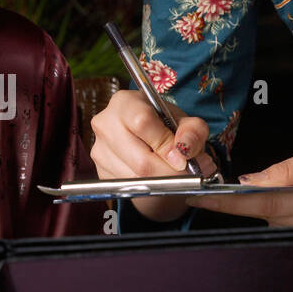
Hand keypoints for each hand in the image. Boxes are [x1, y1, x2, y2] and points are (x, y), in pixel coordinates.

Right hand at [91, 89, 217, 220]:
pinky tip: (156, 177)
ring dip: (161, 183)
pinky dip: (149, 188)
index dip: (165, 145)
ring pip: (135, 179)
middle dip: (169, 172)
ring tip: (173, 173)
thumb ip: (192, 131)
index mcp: (124, 102)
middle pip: (140, 159)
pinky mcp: (100, 172)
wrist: (148, 141)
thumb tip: (184, 149)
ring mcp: (99, 150)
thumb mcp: (186, 123)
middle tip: (185, 173)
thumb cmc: (165, 127)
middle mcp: (105, 124)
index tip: (182, 158)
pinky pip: (129, 188)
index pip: (142, 123)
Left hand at [186, 145, 292, 226]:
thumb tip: (249, 181)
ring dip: (271, 204)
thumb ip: (285, 170)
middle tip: (252, 182)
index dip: (228, 203)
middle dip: (251, 199)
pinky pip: (288, 227)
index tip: (200, 198)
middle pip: (264, 217)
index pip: (263, 204)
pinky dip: (283, 212)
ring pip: (274, 223)